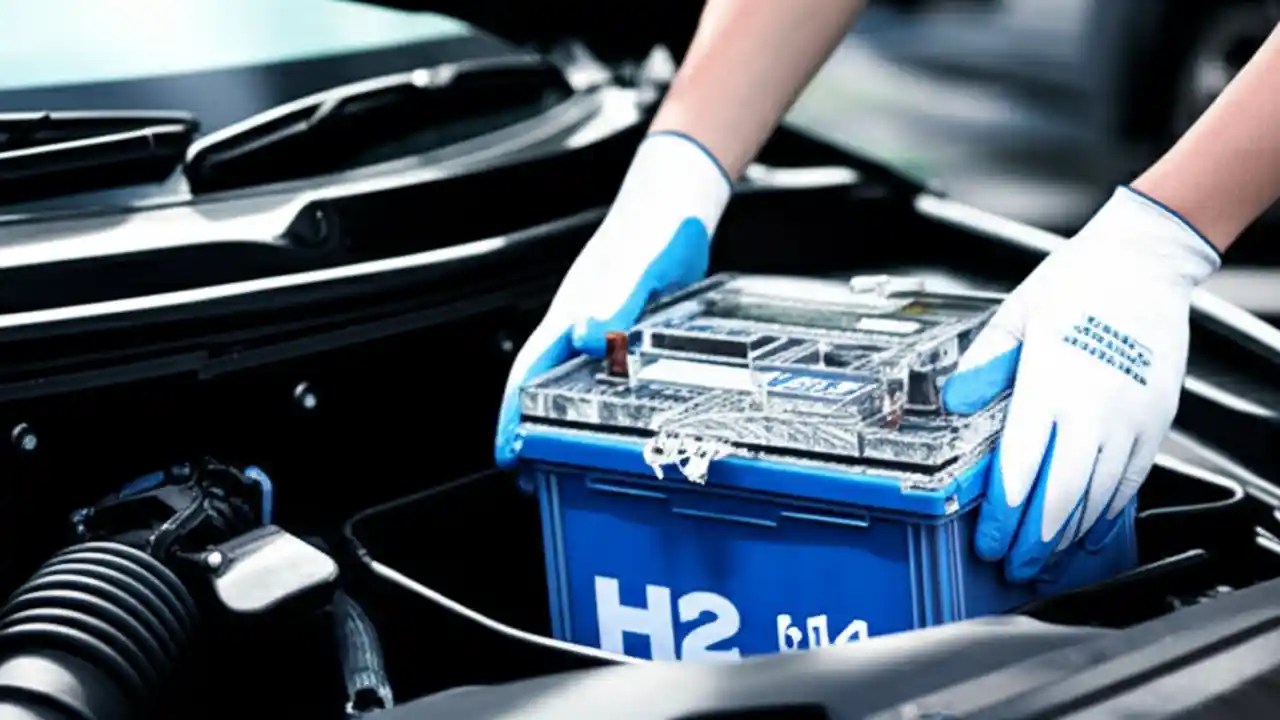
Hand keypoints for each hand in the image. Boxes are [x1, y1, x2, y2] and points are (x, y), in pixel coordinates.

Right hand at [494, 132, 731, 466]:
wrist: (676, 200)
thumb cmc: (657, 229)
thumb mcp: (642, 270)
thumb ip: (618, 304)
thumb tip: (589, 340)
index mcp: (571, 311)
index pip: (529, 372)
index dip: (513, 415)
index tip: (508, 454)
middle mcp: (578, 320)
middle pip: (540, 382)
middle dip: (528, 428)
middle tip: (529, 474)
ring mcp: (599, 323)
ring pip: (567, 378)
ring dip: (559, 417)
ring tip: (559, 456)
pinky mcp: (624, 323)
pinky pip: (598, 369)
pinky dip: (593, 398)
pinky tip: (608, 414)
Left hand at [942, 186, 1220, 581]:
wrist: (1145, 261)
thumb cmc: (1078, 283)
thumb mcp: (1015, 316)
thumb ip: (982, 366)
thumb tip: (953, 402)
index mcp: (1049, 386)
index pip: (1019, 470)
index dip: (1001, 516)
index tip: (987, 543)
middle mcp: (1092, 410)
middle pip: (1059, 497)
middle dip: (1033, 542)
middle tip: (1013, 568)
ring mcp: (1129, 419)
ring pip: (1097, 498)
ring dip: (1068, 538)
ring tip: (1045, 563)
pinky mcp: (1155, 420)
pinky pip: (1131, 481)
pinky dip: (1107, 514)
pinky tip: (1089, 533)